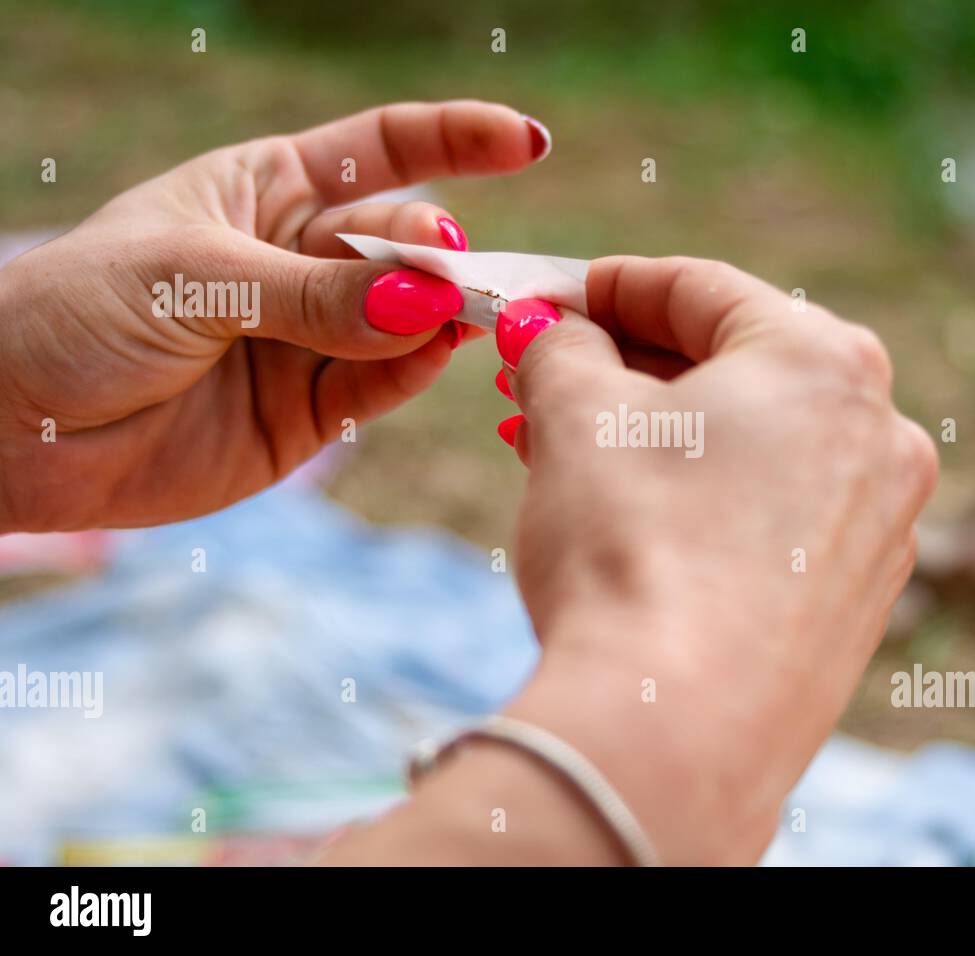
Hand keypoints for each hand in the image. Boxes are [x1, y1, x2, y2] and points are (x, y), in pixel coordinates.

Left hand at [0, 101, 549, 530]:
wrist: (14, 432)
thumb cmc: (78, 313)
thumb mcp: (194, 277)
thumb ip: (315, 295)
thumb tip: (429, 303)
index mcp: (266, 192)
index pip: (381, 151)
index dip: (455, 140)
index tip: (526, 142)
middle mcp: (302, 262)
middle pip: (405, 241)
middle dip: (440, 250)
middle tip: (451, 276)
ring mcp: (313, 339)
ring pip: (409, 317)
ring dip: (444, 314)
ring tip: (463, 316)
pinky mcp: (312, 414)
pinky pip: (385, 384)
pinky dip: (416, 368)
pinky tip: (435, 351)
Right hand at [492, 257, 937, 862]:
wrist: (676, 734)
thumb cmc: (632, 548)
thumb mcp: (574, 416)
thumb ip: (561, 349)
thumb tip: (552, 332)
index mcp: (825, 360)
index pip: (700, 289)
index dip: (607, 286)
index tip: (548, 303)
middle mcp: (878, 435)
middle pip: (731, 369)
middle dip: (623, 372)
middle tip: (542, 379)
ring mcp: (880, 526)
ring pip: (749, 448)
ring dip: (653, 439)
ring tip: (559, 452)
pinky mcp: (856, 602)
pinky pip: (771, 517)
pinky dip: (701, 502)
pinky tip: (630, 521)